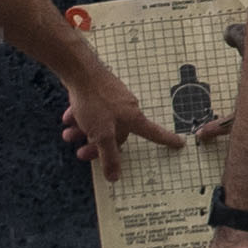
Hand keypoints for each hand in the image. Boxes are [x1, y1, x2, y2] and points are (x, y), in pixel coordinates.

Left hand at [59, 61, 189, 180]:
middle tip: (82, 152)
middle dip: (97, 143)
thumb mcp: (101, 134)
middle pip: (116, 133)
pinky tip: (68, 119)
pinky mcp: (98, 89)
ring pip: (99, 121)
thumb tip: (115, 177)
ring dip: (84, 130)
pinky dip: (80, 116)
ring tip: (68, 134)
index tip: (180, 143)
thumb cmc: (95, 101)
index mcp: (134, 118)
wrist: (79, 70)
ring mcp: (112, 97)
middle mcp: (126, 107)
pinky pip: (91, 108)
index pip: (154, 133)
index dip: (167, 140)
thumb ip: (108, 156)